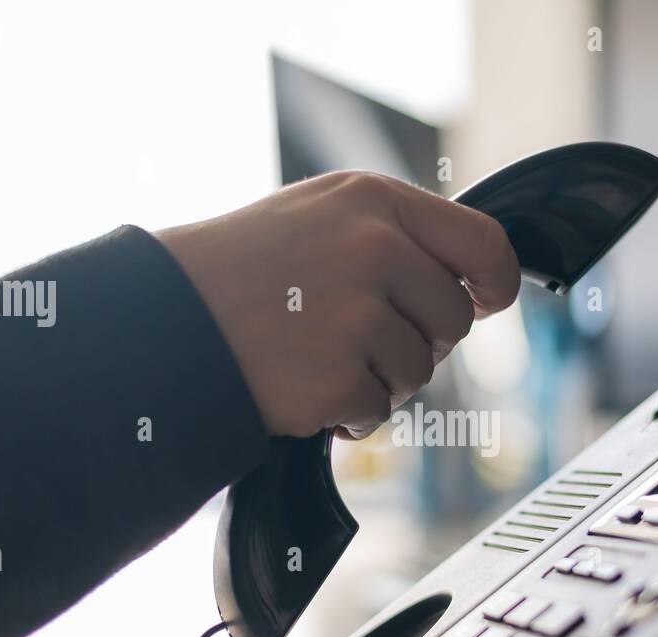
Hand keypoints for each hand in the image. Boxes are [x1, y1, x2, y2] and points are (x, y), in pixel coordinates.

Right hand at [156, 171, 519, 438]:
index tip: (485, 302)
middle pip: (452, 320)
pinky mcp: (335, 376)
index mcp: (374, 202)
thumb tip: (473, 284)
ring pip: (417, 372)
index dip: (493, 282)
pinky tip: (301, 386)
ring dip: (378, 379)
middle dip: (418, 340)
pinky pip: (377, 411)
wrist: (163, 319)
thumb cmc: (243, 270)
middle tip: (358, 338)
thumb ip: (396, 237)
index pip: (483, 243)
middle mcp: (373, 250)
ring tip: (315, 355)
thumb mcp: (320, 218)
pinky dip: (346, 412)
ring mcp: (355, 315)